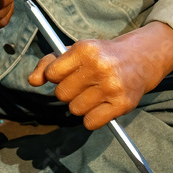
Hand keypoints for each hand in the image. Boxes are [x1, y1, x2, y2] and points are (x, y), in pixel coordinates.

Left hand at [28, 21, 172, 130]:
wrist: (140, 59)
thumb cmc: (103, 56)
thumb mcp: (77, 52)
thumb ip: (50, 64)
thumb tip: (32, 81)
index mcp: (85, 49)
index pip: (52, 74)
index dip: (57, 76)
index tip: (69, 74)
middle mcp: (99, 67)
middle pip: (62, 94)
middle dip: (69, 92)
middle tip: (84, 85)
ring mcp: (112, 86)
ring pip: (75, 109)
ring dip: (81, 106)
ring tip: (94, 94)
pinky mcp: (122, 104)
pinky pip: (91, 122)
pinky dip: (92, 118)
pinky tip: (101, 107)